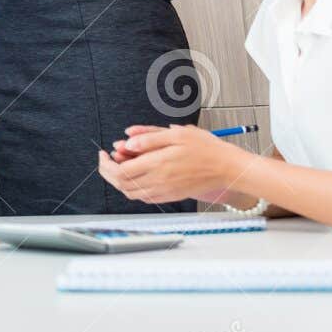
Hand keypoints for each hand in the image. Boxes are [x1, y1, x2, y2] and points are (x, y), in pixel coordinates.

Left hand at [98, 124, 247, 205]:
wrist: (227, 168)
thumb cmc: (205, 148)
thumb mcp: (177, 134)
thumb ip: (149, 137)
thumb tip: (127, 142)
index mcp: (158, 164)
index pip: (120, 171)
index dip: (106, 164)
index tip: (104, 152)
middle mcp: (159, 181)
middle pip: (121, 184)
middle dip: (108, 172)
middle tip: (106, 159)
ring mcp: (164, 191)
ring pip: (131, 193)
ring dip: (119, 181)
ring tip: (119, 166)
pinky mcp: (170, 196)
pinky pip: (144, 197)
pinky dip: (133, 188)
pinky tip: (135, 176)